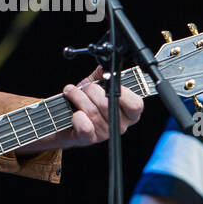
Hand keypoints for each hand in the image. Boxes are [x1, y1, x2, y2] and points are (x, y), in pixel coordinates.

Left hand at [20, 65, 143, 152]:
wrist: (66, 120)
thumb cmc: (85, 102)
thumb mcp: (97, 85)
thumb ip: (104, 74)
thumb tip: (106, 64)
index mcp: (128, 112)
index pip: (136, 104)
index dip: (123, 91)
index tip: (109, 82)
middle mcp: (119, 125)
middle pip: (108, 104)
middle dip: (91, 90)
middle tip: (84, 88)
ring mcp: (105, 133)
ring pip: (92, 111)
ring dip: (78, 98)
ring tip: (72, 93)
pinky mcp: (89, 139)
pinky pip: (85, 126)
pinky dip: (76, 116)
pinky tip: (74, 112)